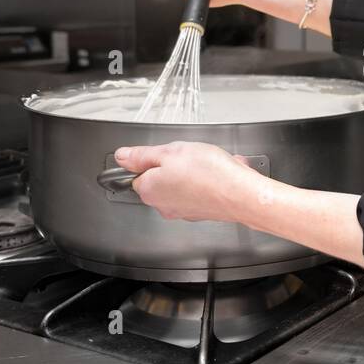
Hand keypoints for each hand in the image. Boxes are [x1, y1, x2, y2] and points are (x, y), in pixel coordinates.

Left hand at [113, 141, 255, 221]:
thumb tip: (122, 157)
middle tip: (189, 156)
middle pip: (162, 179)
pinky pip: (201, 190)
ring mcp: (184, 211)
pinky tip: (221, 172)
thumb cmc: (209, 174)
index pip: (138, 174)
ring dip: (196, 171)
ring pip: (183, 184)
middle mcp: (163, 205)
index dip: (152, 159)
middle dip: (176, 165)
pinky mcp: (202, 212)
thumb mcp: (170, 151)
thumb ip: (142, 155)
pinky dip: (210, 180)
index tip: (165, 154)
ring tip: (210, 163)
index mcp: (149, 190)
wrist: (241, 194)